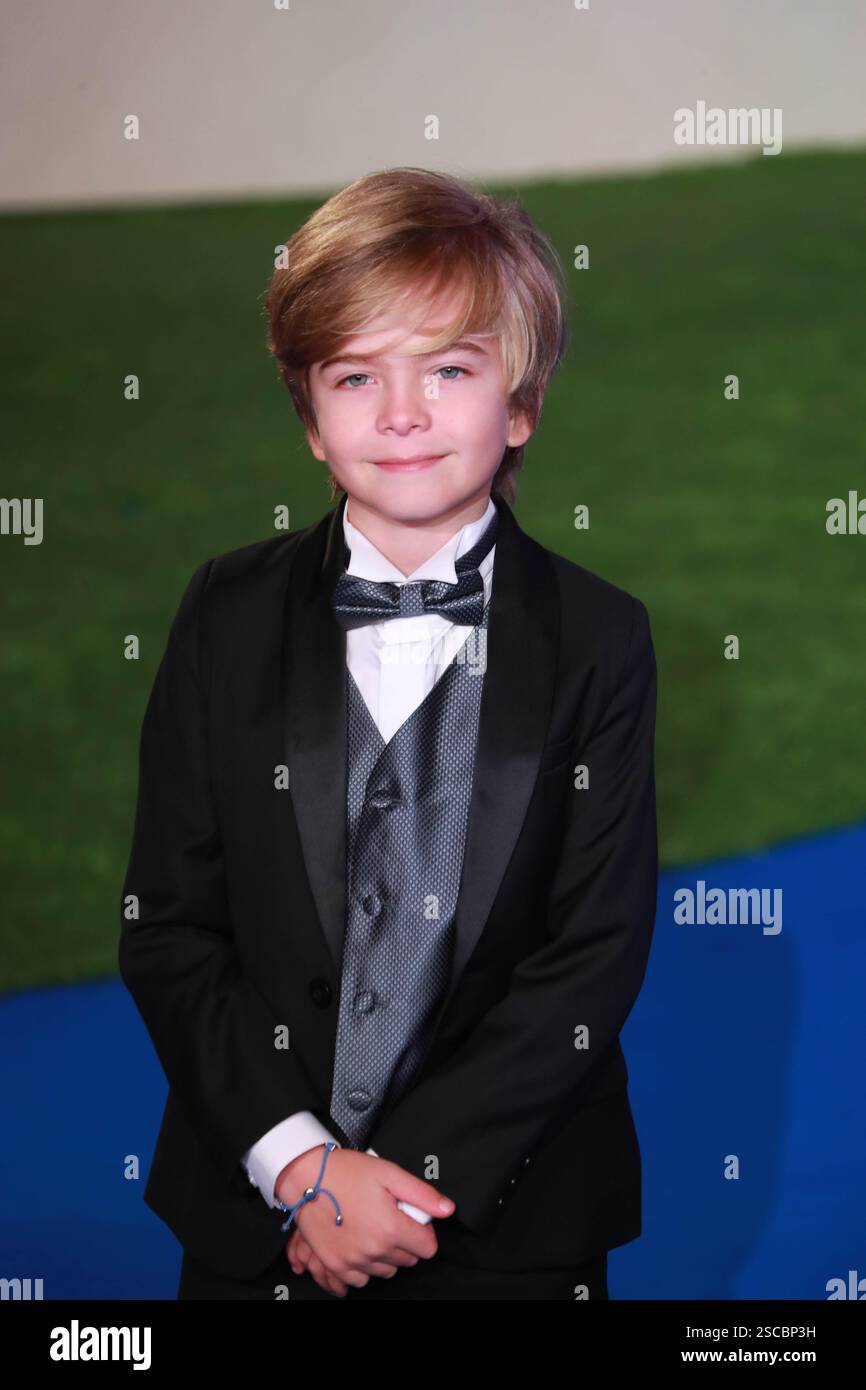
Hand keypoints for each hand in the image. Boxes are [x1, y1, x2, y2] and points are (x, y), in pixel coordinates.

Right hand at [277, 1146, 454, 1296]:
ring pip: (386, 1271)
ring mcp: (354, 1261)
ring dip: (385, 1255)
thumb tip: (448, 1209)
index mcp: (392, 1228)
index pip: (428, 1248)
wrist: (306, 1178)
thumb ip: (422, 1194)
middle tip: (388, 1216)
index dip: (422, 1231)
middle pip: (408, 1260)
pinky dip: (364, 1267)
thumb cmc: (347, 1172)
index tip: (410, 1218)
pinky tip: (359, 1244)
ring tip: (372, 1228)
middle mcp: (374, 1251)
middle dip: (404, 1241)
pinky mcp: (336, 1266)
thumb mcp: (390, 1173)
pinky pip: (361, 1280)